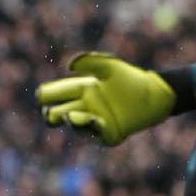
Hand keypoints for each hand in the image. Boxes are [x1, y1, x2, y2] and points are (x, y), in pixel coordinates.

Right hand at [36, 52, 176, 145]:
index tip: (41, 96)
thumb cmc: (131, 78)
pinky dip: (93, 127)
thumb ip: (91, 61)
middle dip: (51, 115)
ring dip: (72, 120)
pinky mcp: (108, 134)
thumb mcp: (110, 65)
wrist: (154, 94)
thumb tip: (70, 65)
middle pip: (58, 113)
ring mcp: (95, 121)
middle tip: (50, 112)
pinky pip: (96, 133)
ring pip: (74, 124)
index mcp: (82, 89)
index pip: (56, 94)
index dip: (46, 95)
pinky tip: (95, 119)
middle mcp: (85, 107)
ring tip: (71, 116)